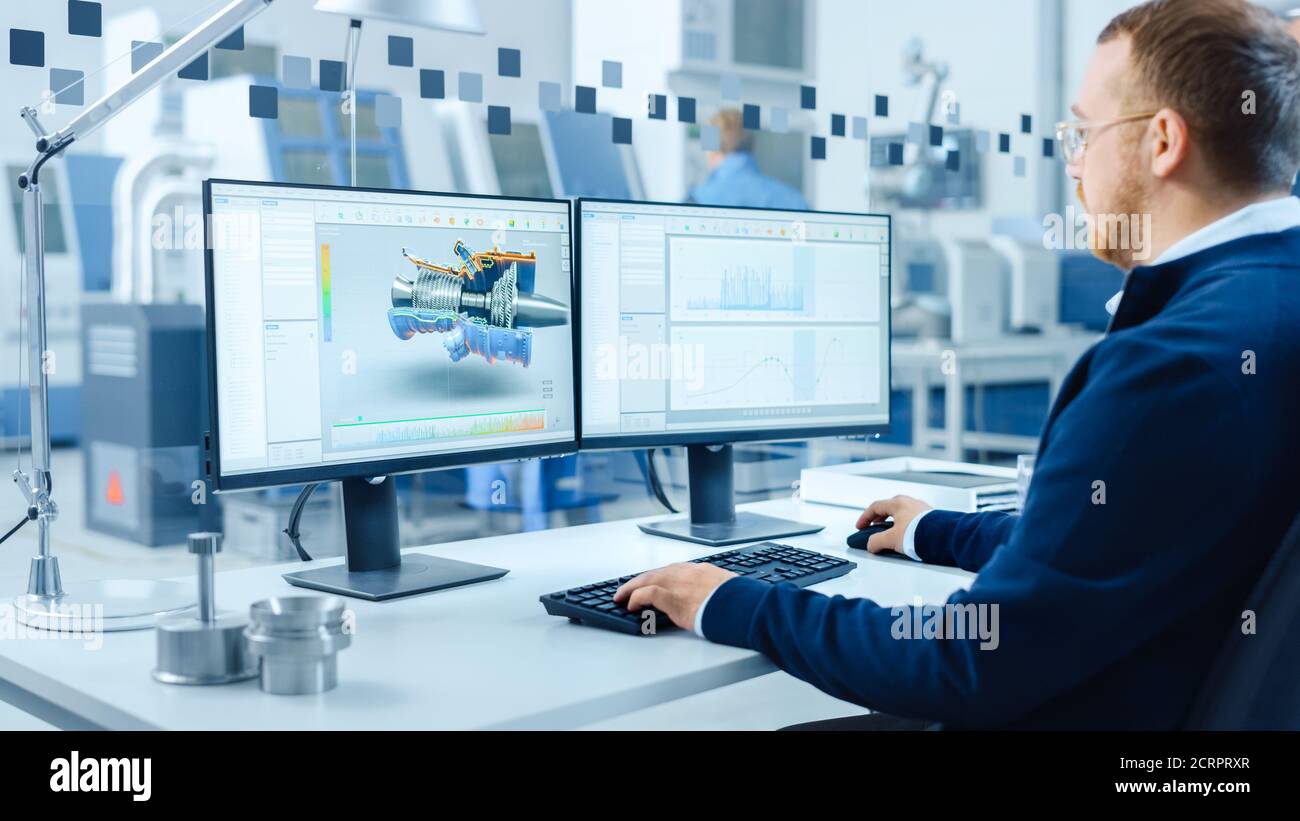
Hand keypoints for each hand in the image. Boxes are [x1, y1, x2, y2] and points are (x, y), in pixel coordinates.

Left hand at [614, 562, 735, 631]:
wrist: (747, 607)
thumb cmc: (743, 603)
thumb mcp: (730, 591)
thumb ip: (717, 592)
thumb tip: (716, 601)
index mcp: (702, 571)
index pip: (673, 570)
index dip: (659, 577)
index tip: (651, 582)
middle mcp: (689, 573)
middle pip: (657, 572)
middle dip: (640, 580)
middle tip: (628, 587)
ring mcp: (680, 584)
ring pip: (647, 579)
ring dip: (632, 588)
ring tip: (621, 596)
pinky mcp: (675, 599)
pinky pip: (648, 594)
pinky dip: (636, 598)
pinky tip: (630, 605)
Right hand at [856, 495, 931, 554]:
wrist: (942, 537)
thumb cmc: (920, 532)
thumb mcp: (891, 539)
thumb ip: (876, 542)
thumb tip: (872, 545)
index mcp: (898, 503)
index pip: (875, 507)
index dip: (865, 517)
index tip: (860, 526)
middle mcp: (910, 502)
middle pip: (889, 508)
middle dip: (880, 518)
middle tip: (875, 527)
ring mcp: (922, 509)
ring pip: (903, 514)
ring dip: (894, 523)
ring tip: (892, 534)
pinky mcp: (931, 518)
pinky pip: (914, 520)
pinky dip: (907, 527)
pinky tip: (908, 537)